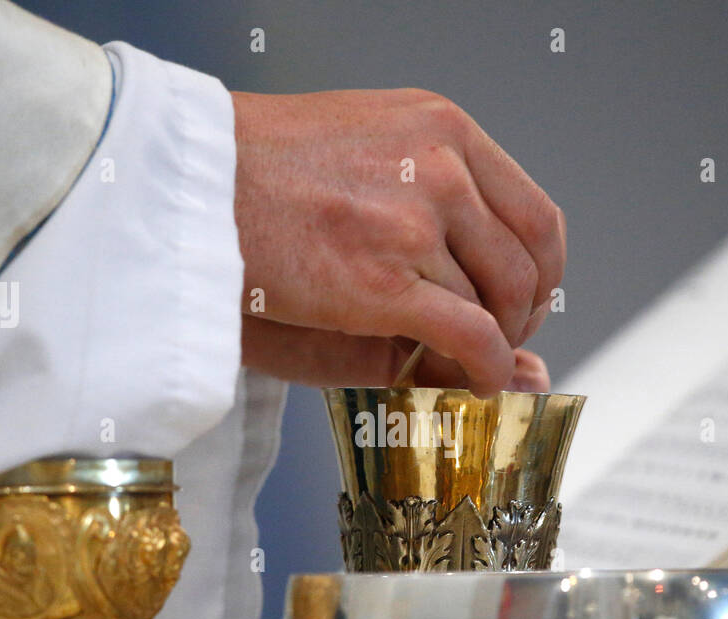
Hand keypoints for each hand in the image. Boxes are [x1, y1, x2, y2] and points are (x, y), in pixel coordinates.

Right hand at [232, 88, 563, 395]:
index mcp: (442, 127)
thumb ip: (431, 190)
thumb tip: (483, 250)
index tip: (522, 300)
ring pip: (497, 304)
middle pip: (527, 263)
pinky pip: (472, 338)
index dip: (540, 272)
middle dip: (522, 316)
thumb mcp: (366, 145)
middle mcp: (440, 166)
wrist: (186, 183)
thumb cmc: (259, 168)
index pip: (535, 214)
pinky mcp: (383, 281)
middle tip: (498, 340)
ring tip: (467, 362)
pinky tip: (473, 382)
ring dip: (494, 347)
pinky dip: (485, 369)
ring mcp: (414, 222)